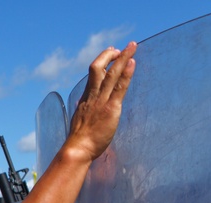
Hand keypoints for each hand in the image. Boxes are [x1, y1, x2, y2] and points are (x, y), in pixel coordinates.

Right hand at [65, 42, 136, 161]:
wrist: (77, 149)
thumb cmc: (79, 140)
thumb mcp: (80, 119)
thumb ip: (84, 108)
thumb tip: (82, 102)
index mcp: (85, 98)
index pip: (93, 74)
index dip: (102, 61)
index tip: (110, 53)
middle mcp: (92, 96)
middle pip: (99, 67)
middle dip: (111, 54)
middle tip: (121, 47)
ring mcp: (101, 101)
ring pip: (111, 73)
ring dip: (122, 57)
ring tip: (133, 46)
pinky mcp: (111, 109)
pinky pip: (119, 87)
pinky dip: (126, 73)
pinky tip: (132, 63)